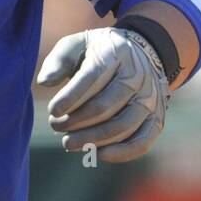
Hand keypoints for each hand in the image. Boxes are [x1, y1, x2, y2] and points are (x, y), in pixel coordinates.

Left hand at [36, 27, 169, 162]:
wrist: (139, 54)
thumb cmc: (97, 52)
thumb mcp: (76, 45)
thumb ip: (58, 61)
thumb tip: (44, 83)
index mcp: (116, 54)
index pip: (92, 78)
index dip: (70, 97)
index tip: (52, 110)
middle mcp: (138, 76)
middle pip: (105, 105)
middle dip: (75, 121)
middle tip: (55, 126)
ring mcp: (150, 98)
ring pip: (122, 126)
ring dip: (93, 139)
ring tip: (68, 143)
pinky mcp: (157, 117)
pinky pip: (143, 140)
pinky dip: (122, 152)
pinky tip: (99, 155)